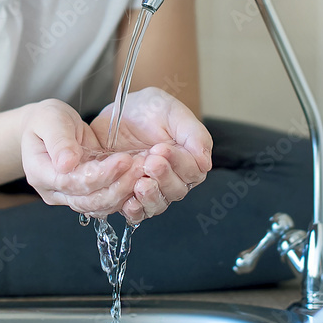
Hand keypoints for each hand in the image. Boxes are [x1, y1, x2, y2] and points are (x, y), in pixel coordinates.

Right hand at [20, 99, 146, 216]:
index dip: (100, 175)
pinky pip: (106, 201)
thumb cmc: (45, 120)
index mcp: (40, 172)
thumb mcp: (49, 119)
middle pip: (88, 200)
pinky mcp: (85, 194)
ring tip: (144, 171)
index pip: (71, 182)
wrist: (46, 127)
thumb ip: (58, 140)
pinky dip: (124, 193)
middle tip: (141, 167)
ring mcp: (69, 196)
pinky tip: (139, 179)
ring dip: (124, 191)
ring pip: (99, 205)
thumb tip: (66, 163)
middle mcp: (53, 191)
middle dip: (117, 186)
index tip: (123, 160)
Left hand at [90, 87, 212, 224]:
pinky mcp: (127, 195)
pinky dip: (134, 210)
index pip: (193, 172)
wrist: (117, 110)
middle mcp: (171, 179)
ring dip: (150, 196)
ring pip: (156, 205)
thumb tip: (205, 162)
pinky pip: (135, 213)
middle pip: (176, 191)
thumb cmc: (147, 110)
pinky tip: (129, 202)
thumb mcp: (171, 111)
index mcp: (187, 160)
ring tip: (141, 182)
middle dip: (164, 177)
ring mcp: (150, 189)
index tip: (161, 148)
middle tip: (150, 160)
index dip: (179, 163)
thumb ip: (193, 133)